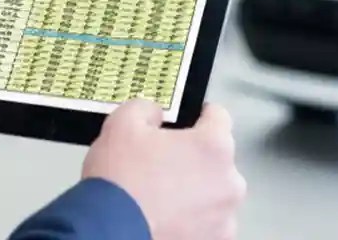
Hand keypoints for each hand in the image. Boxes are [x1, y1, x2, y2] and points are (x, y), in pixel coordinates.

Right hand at [83, 101, 246, 239]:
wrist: (109, 232)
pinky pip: (208, 224)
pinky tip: (166, 219)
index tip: (188, 122)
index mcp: (213, 146)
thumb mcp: (122, 124)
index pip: (219, 117)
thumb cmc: (121, 182)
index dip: (199, 115)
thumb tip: (155, 115)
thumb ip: (146, 108)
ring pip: (214, 194)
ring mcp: (224, 217)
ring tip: (161, 198)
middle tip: (162, 165)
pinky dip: (193, 221)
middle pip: (216, 159)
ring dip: (196, 192)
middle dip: (194, 159)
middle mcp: (229, 182)